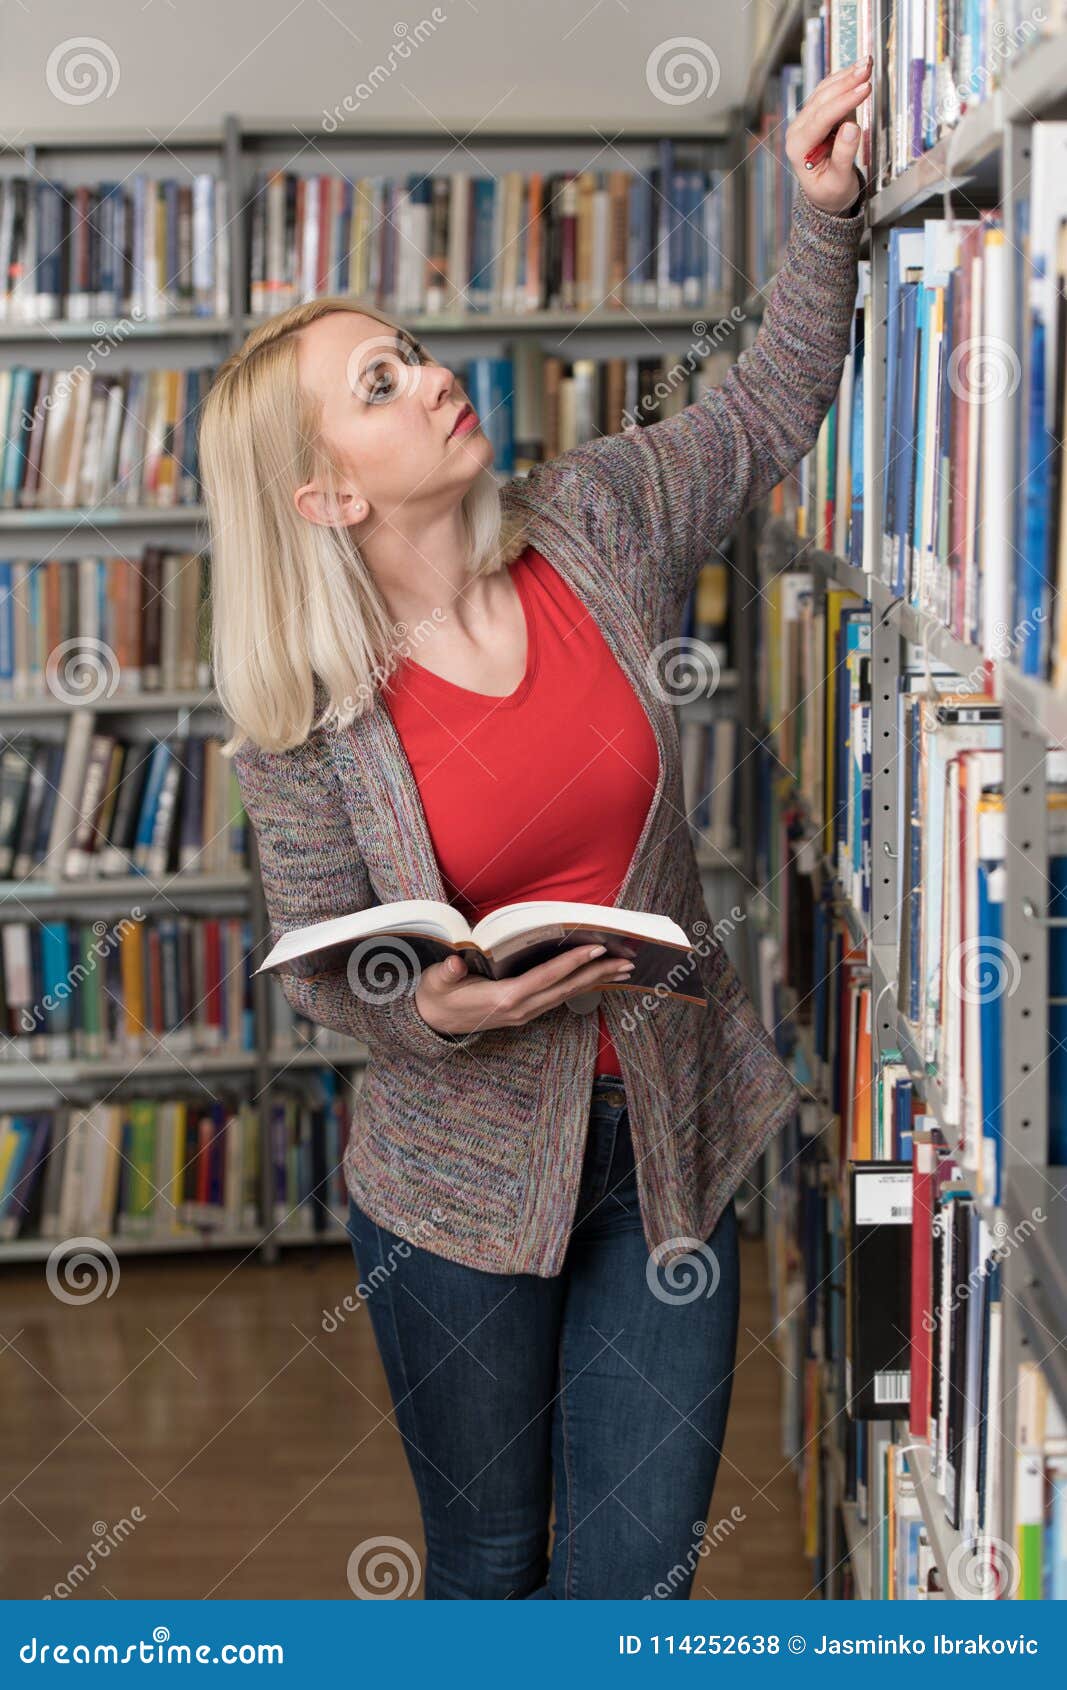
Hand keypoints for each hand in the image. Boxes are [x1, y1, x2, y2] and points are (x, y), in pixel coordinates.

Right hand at [413, 944, 635, 1036]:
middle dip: (597, 974)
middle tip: (626, 961)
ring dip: (595, 981)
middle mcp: (521, 1009)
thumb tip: (454, 964)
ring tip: (621, 969)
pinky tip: (595, 978)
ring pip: (567, 995)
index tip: (595, 951)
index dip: (571, 964)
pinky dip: (580, 986)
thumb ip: (447, 974)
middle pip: (566, 989)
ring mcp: (525, 1013)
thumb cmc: (437, 996)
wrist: (432, 1022)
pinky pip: (559, 998)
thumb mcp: (438, 982)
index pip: (545, 978)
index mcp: (504, 999)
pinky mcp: (526, 1012)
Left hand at [787, 56, 871, 215]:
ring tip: (867, 63)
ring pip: (824, 92)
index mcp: (798, 147)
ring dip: (846, 76)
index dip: (844, 102)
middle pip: (822, 100)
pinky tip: (857, 69)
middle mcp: (798, 130)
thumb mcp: (839, 181)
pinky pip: (827, 92)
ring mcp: (805, 121)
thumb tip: (852, 127)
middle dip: (846, 82)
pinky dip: (843, 79)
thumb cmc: (831, 191)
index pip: (822, 118)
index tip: (865, 89)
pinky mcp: (815, 115)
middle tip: (868, 67)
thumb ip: (844, 155)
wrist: (826, 195)